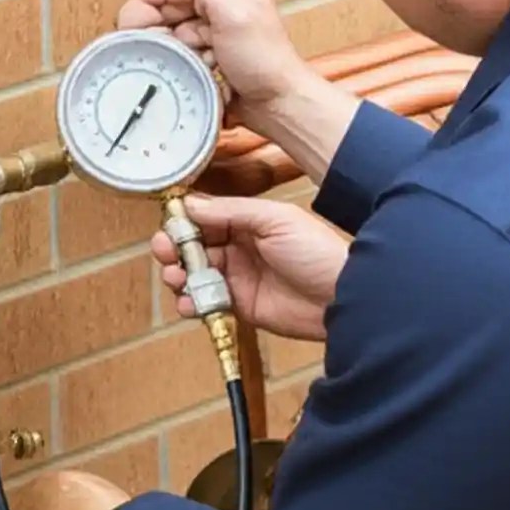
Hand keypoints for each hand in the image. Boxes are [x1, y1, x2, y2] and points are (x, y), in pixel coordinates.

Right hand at [116, 0, 316, 134]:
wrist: (274, 101)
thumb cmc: (260, 58)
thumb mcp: (232, 10)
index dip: (169, 0)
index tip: (153, 15)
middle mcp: (229, 1)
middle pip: (181, 8)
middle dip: (180, 28)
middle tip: (190, 44)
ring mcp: (221, 29)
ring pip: (181, 32)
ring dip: (187, 48)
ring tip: (207, 59)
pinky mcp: (215, 52)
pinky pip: (188, 51)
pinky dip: (192, 61)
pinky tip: (206, 68)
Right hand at [152, 194, 347, 341]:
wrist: (343, 297)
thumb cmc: (317, 252)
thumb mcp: (274, 220)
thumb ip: (231, 211)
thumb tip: (192, 203)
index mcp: (248, 221)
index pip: (206, 216)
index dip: (184, 220)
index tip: (168, 225)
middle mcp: (240, 247)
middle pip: (195, 245)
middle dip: (176, 248)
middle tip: (166, 252)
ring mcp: (238, 276)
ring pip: (196, 274)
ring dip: (180, 275)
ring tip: (177, 278)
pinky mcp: (240, 305)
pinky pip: (207, 301)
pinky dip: (192, 302)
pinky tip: (189, 301)